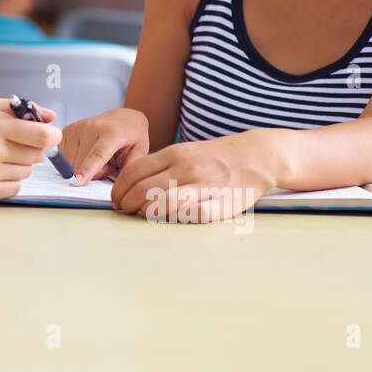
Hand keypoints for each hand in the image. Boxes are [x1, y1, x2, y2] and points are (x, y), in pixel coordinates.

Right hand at [0, 97, 60, 201]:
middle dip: (30, 148)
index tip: (50, 136)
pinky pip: (14, 188)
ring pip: (26, 172)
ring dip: (18, 164)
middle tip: (11, 142)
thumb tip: (53, 118)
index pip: (42, 136)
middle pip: (36, 156)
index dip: (52, 136)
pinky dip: (8, 179)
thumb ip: (21, 109)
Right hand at [60, 108, 148, 183]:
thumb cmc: (132, 138)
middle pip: (81, 163)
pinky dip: (72, 160)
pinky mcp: (67, 130)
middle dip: (91, 173)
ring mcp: (77, 127)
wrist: (122, 118)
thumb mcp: (139, 154)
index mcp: (112, 133)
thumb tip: (116, 187)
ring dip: (81, 167)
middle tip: (107, 164)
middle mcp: (92, 127)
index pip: (97, 154)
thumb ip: (127, 170)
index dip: (87, 169)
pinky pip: (63, 156)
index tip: (78, 181)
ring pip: (70, 161)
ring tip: (97, 158)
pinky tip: (85, 153)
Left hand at [111, 131, 279, 222]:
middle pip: (143, 189)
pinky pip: (191, 215)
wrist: (255, 156)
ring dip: (144, 213)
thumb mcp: (185, 151)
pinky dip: (175, 219)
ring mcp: (203, 187)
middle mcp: (187, 168)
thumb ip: (161, 165)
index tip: (116, 197)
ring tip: (139, 215)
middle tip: (122, 209)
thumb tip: (132, 183)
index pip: (134, 171)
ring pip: (162, 203)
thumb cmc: (215, 157)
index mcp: (176, 154)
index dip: (119, 188)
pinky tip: (167, 220)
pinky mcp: (220, 205)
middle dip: (126, 203)